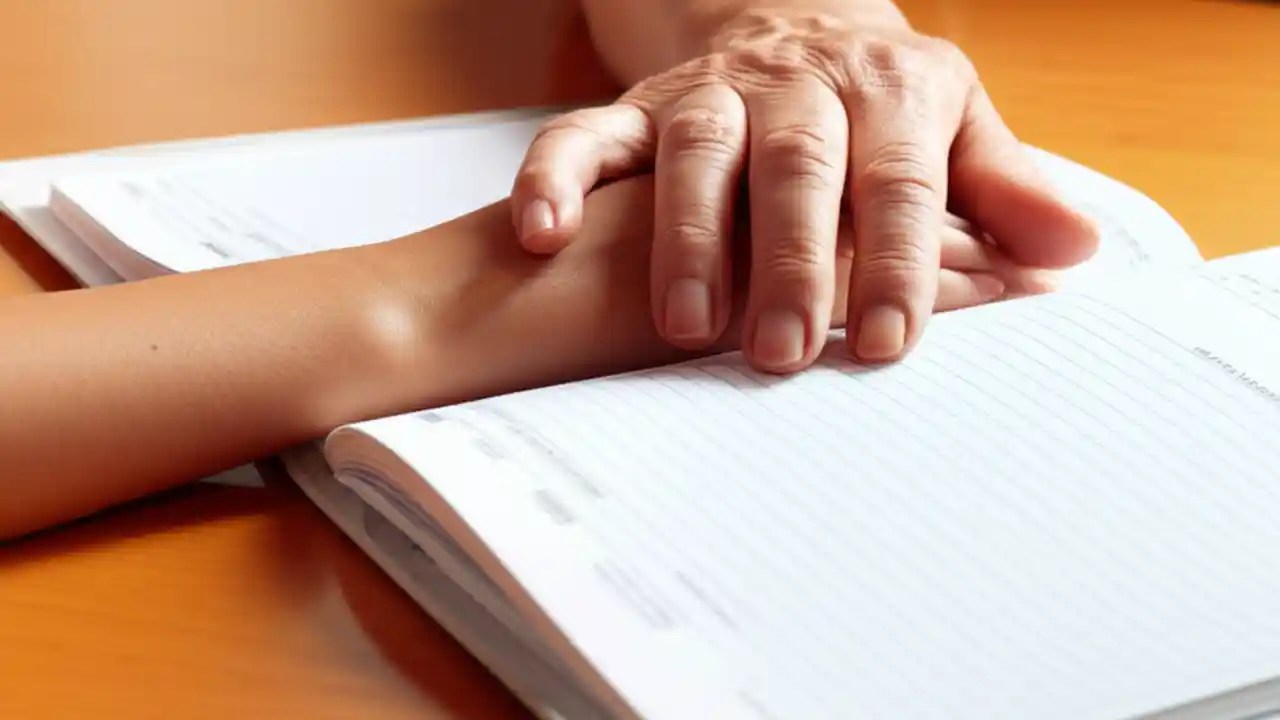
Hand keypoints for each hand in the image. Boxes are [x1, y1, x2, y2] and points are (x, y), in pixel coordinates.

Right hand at [510, 7, 1095, 371]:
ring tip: (684, 326)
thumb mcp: (955, 130)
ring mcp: (712, 93)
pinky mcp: (641, 107)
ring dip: (687, 236)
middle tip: (782, 352)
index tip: (888, 343)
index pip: (898, 182)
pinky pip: (585, 131)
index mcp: (891, 90)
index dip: (899, 261)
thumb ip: (1005, 192)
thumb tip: (1074, 251)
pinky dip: (557, 176)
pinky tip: (540, 232)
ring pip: (696, 151)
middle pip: (797, 168)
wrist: (797, 18)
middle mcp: (799, 86)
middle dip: (790, 261)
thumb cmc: (882, 106)